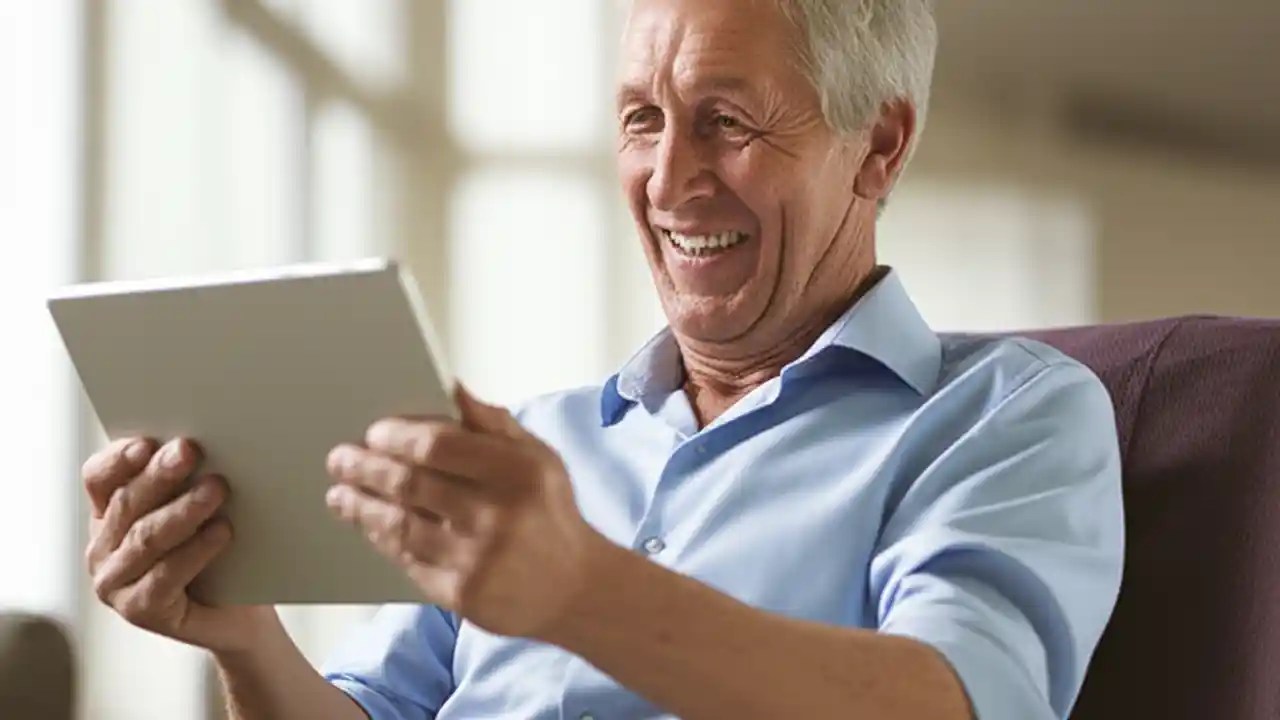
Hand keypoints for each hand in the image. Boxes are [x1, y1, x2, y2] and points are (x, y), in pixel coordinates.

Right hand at [83, 437, 276, 652]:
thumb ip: (190, 480)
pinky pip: (164, 577)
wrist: (238, 613)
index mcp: (109, 515)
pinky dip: (195, 551)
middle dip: (159, 475)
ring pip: (146, 538)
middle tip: (189, 451)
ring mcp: (116, 583)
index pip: (99, 478)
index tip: (149, 441)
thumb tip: (203, 446)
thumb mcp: (201, 510)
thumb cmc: (218, 554)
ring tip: (216, 489)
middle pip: (126, 503)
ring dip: (183, 510)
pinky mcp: (139, 611)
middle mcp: (103, 548)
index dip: (119, 459)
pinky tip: (221, 531)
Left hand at [324, 385, 605, 639]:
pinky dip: (381, 538)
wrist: (574, 590)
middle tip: (339, 458)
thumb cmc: (550, 514)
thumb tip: (453, 385)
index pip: (439, 445)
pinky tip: (367, 524)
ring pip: (399, 524)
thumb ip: (494, 424)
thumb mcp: (539, 459)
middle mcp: (496, 515)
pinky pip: (407, 559)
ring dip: (361, 506)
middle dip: (366, 468)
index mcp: (518, 472)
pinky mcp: (460, 595)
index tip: (374, 432)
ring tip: (339, 493)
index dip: (397, 435)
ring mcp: (476, 559)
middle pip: (410, 483)